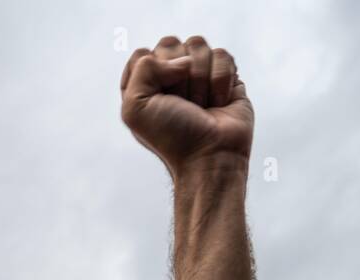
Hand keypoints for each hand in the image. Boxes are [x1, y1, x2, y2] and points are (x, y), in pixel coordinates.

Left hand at [120, 35, 252, 177]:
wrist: (210, 156)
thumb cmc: (171, 137)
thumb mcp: (135, 108)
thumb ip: (141, 69)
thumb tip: (183, 60)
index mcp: (143, 85)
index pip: (143, 54)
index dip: (152, 73)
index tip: (158, 100)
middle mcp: (169, 77)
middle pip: (170, 43)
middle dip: (177, 77)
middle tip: (183, 105)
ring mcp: (198, 75)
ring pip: (198, 45)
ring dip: (200, 80)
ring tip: (201, 106)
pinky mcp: (224, 76)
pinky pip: (222, 54)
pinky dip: (221, 80)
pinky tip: (219, 102)